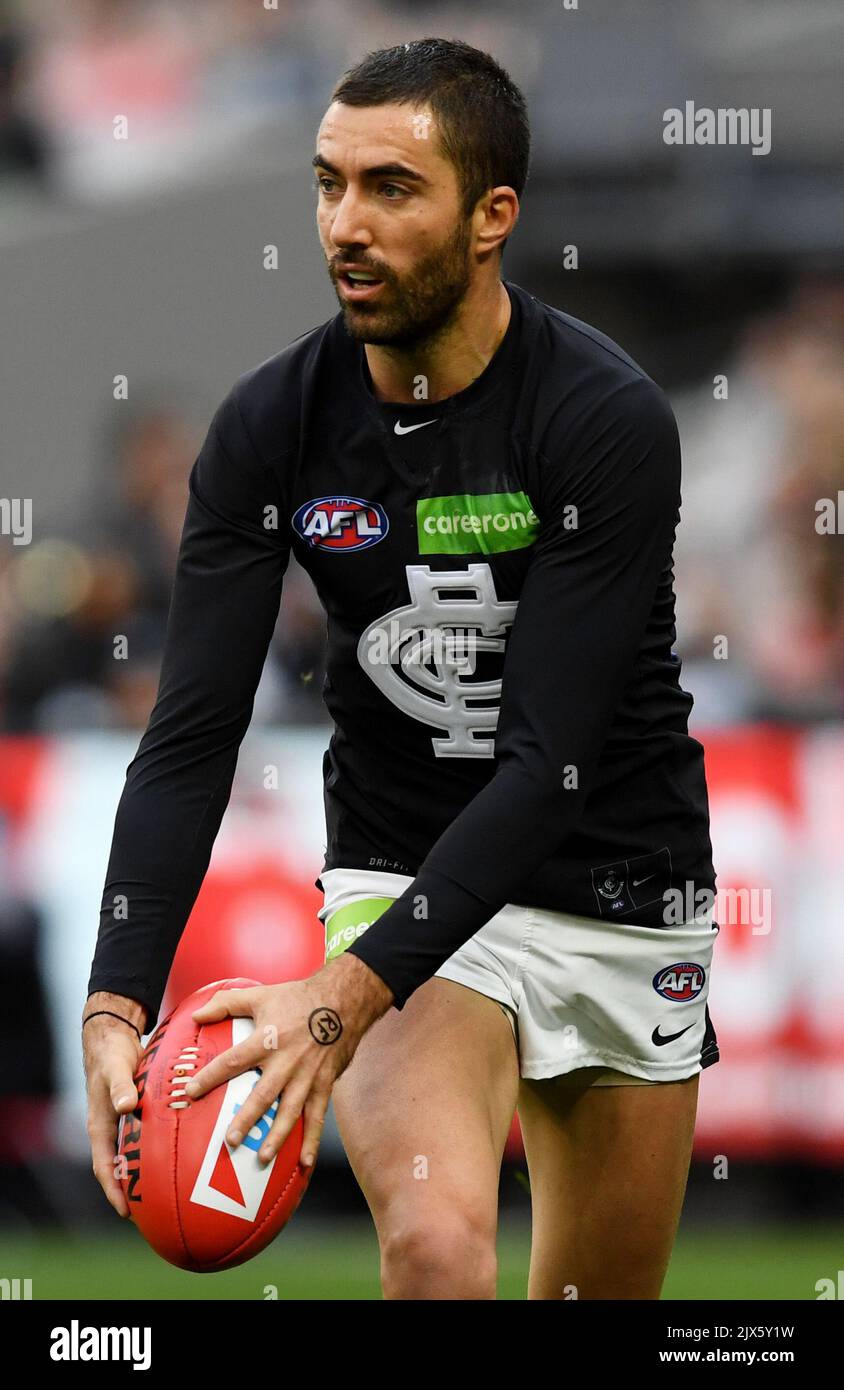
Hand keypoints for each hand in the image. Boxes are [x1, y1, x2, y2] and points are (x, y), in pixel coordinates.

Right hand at [82, 991, 147, 1217]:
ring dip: (144, 1173)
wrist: (112, 1036)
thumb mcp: (114, 1068)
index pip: (103, 1166)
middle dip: (130, 1191)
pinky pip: (145, 1136)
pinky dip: (156, 1150)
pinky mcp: (136, 1111)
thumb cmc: (110, 1053)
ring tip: (166, 1195)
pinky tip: (177, 1156)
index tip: (126, 1211)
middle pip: (118, 1167)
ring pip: (133, 1154)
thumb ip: (121, 1086)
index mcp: (100, 1124)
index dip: (113, 1190)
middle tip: (150, 1214)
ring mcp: (122, 1121)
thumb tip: (127, 1106)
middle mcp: (110, 1127)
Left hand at [184, 954, 392, 1168]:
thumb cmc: (298, 998)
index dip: (211, 1076)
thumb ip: (226, 1003)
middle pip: (263, 1095)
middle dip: (246, 1119)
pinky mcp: (324, 1084)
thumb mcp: (260, 995)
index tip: (191, 1092)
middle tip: (230, 1141)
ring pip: (291, 1111)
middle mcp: (287, 1061)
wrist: (344, 1000)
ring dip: (277, 1137)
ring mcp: (308, 1075)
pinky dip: (312, 1140)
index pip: (234, 1060)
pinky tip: (305, 1163)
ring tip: (262, 1158)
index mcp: (268, 1038)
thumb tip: (196, 1014)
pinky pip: (317, 1116)